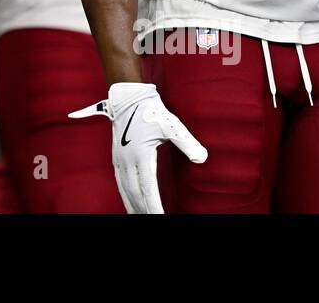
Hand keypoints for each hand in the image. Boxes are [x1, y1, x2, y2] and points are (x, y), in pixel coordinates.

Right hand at [69, 82, 206, 213]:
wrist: (129, 98)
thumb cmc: (152, 111)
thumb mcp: (172, 125)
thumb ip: (187, 143)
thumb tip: (202, 158)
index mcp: (141, 154)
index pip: (147, 188)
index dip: (153, 206)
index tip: (159, 217)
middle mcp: (127, 159)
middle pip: (134, 192)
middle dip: (143, 209)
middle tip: (152, 221)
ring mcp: (119, 159)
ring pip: (124, 189)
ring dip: (132, 205)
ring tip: (139, 217)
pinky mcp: (116, 156)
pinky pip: (119, 181)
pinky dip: (125, 195)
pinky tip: (130, 201)